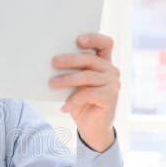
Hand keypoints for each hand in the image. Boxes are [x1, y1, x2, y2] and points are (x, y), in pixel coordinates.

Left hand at [48, 33, 119, 151]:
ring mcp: (113, 83)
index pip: (105, 43)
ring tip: (52, 83)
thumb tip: (52, 62)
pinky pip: (89, 94)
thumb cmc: (80, 102)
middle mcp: (111, 70)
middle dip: (70, 59)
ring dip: (67, 79)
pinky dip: (74, 100)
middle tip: (53, 61)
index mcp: (103, 62)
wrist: (92, 128)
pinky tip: (64, 107)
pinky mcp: (111, 97)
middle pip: (91, 58)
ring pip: (88, 76)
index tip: (78, 39)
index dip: (93, 38)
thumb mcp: (73, 85)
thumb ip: (70, 72)